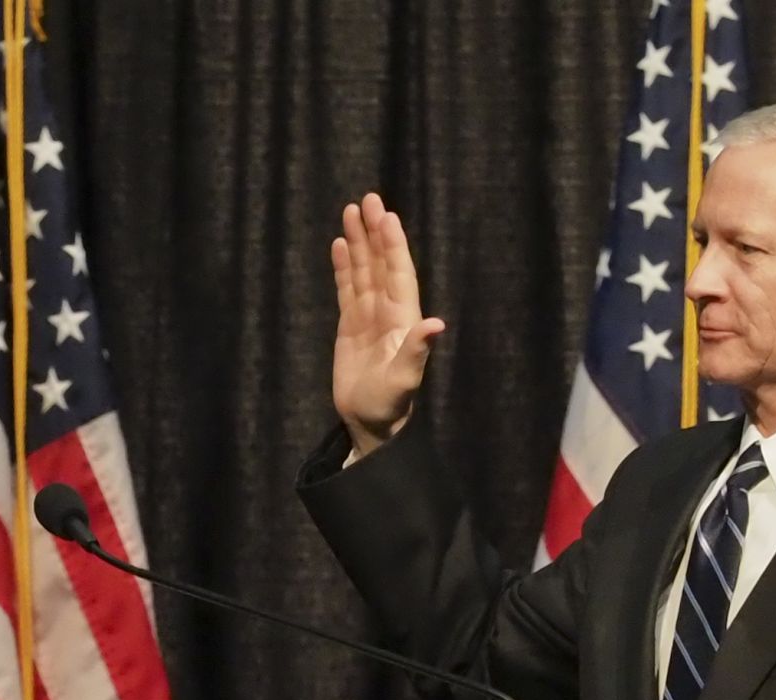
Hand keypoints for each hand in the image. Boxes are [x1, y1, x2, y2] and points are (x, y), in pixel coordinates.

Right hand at [330, 193, 445, 458]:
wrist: (370, 423)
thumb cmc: (391, 405)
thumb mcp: (405, 379)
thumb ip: (418, 351)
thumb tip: (436, 325)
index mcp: (404, 318)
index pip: (398, 272)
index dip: (392, 244)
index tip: (385, 216)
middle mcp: (388, 311)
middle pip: (380, 263)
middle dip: (374, 232)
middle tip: (367, 199)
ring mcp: (369, 316)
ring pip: (363, 271)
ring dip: (358, 243)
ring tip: (350, 211)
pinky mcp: (350, 326)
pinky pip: (347, 288)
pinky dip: (343, 266)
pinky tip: (339, 245)